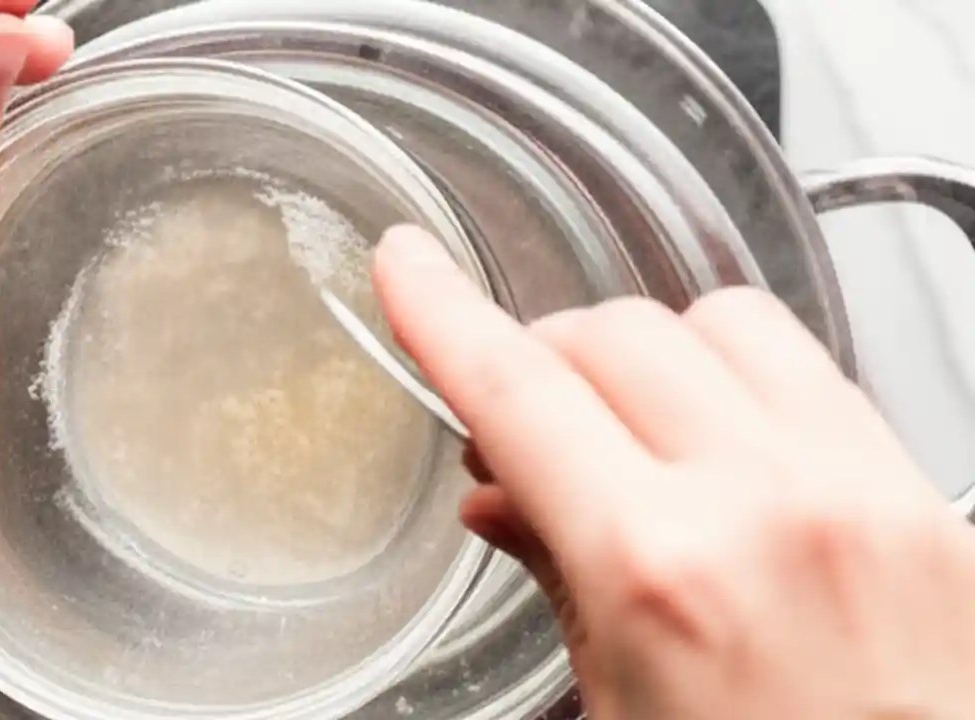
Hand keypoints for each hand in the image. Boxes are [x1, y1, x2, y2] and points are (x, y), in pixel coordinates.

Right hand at [375, 225, 974, 719]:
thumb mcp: (614, 709)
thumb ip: (551, 577)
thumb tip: (499, 498)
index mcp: (661, 571)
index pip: (518, 390)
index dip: (443, 312)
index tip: (408, 264)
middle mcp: (769, 502)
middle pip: (613, 333)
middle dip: (544, 361)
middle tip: (523, 429)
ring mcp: (859, 485)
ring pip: (718, 319)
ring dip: (648, 353)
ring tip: (628, 422)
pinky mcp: (921, 493)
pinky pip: (811, 366)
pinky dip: (739, 375)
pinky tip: (720, 438)